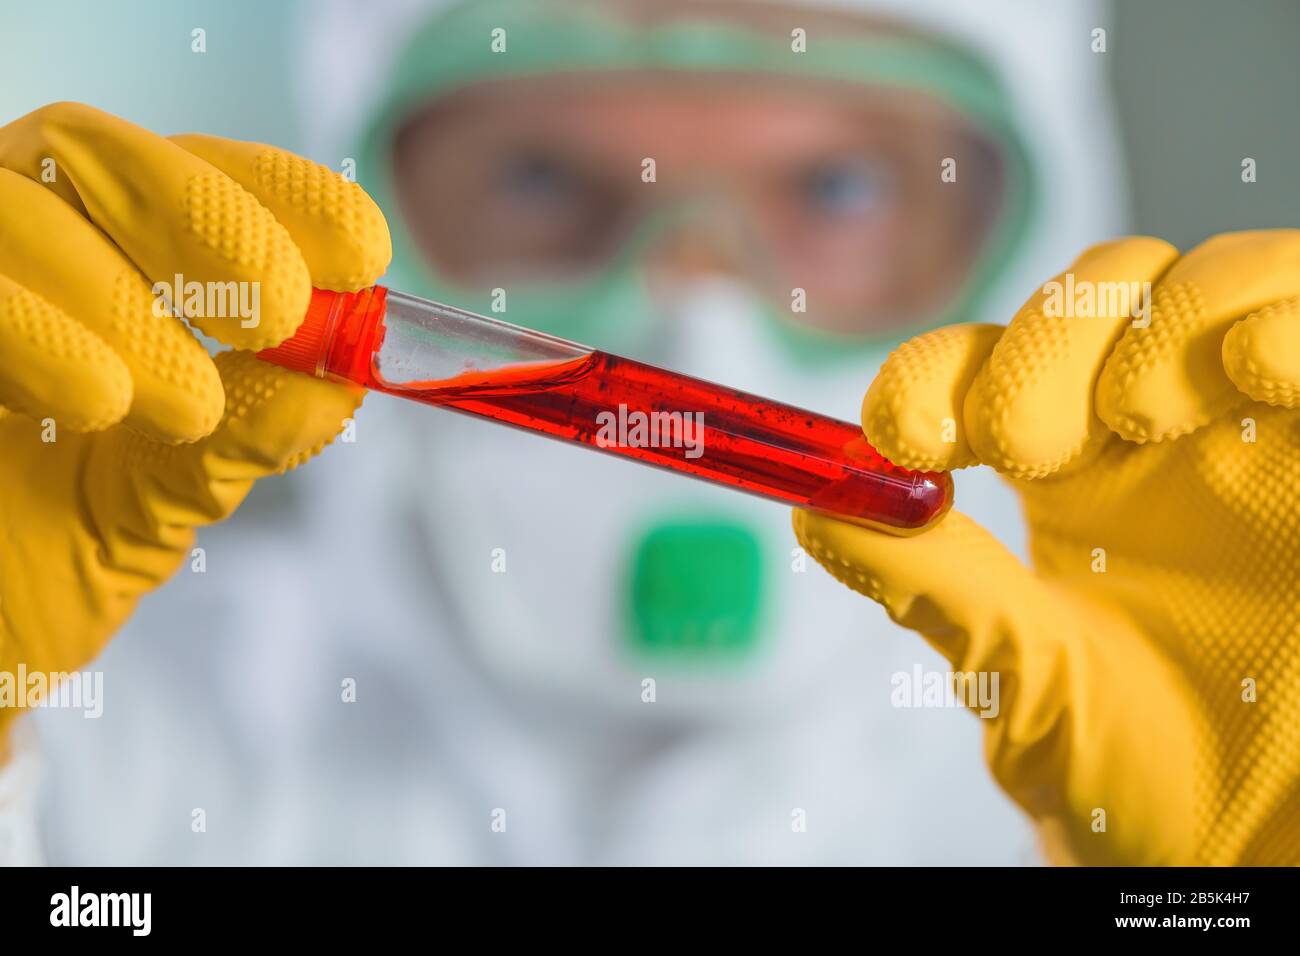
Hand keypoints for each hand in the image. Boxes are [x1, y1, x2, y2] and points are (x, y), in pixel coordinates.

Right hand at [0, 103, 390, 744]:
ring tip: (188, 405)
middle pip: (97, 156)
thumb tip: (343, 379)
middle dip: (207, 218)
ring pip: (20, 207)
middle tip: (280, 308)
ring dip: (123, 298)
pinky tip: (97, 397)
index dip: (281, 196)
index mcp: (95, 265)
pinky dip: (32, 330)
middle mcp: (12, 250)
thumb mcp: (161, 501)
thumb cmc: (40, 565)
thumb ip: (245, 433)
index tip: (361, 249)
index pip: (192, 177)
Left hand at [795, 232, 1299, 864]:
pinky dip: (1279, 320)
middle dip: (1045, 345)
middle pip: (1100, 296)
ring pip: (1216, 283)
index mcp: (1067, 475)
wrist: (1240, 853)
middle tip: (1019, 446)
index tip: (897, 428)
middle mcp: (1161, 437)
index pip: (989, 368)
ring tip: (1133, 414)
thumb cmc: (1131, 775)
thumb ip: (928, 582)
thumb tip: (812, 505)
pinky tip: (1253, 371)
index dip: (934, 372)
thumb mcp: (1017, 673)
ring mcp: (1261, 434)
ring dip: (1163, 319)